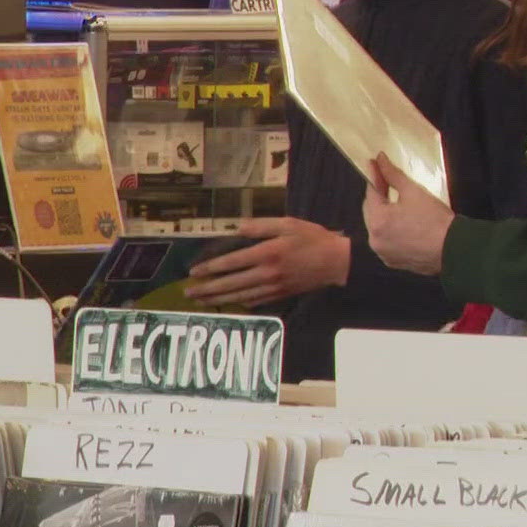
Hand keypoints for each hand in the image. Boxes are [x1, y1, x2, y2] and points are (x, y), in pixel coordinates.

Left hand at [185, 218, 349, 308]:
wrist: (337, 262)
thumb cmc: (313, 238)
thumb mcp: (288, 223)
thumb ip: (261, 226)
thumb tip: (237, 229)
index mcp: (267, 253)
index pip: (231, 263)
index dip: (210, 269)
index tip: (194, 272)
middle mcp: (267, 273)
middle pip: (230, 284)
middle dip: (208, 289)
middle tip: (189, 293)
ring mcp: (273, 287)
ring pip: (239, 296)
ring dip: (218, 299)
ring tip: (201, 301)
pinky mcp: (281, 295)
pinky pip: (255, 302)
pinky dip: (239, 303)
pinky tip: (229, 303)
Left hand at [363, 154, 453, 275]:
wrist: (454, 249)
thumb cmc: (434, 218)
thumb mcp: (413, 191)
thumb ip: (393, 174)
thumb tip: (379, 159)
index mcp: (377, 221)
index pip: (371, 193)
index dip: (374, 177)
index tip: (375, 164)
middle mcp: (375, 240)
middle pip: (371, 212)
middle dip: (378, 197)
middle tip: (386, 182)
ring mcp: (383, 254)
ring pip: (378, 228)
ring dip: (384, 215)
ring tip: (396, 205)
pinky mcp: (394, 263)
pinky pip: (387, 242)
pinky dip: (391, 232)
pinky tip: (402, 225)